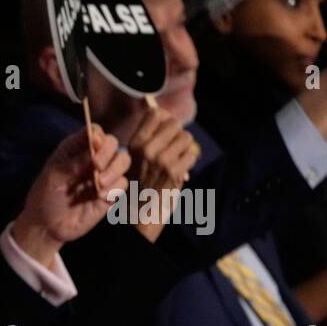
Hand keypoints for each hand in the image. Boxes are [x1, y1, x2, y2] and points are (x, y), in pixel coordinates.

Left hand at [13, 124, 130, 266]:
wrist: (47, 226)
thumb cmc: (46, 196)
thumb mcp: (54, 177)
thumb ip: (75, 162)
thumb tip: (95, 146)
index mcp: (75, 149)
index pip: (94, 132)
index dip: (97, 135)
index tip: (95, 144)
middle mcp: (92, 158)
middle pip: (113, 143)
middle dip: (108, 153)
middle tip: (96, 166)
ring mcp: (103, 175)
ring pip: (123, 160)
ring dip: (114, 169)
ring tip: (99, 184)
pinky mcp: (110, 193)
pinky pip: (122, 184)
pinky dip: (114, 188)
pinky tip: (100, 197)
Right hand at [123, 106, 198, 241]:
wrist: (140, 212)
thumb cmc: (140, 184)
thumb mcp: (135, 158)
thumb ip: (149, 139)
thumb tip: (169, 118)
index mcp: (135, 143)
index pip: (155, 113)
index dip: (165, 119)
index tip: (166, 130)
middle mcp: (146, 149)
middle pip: (174, 124)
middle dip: (177, 135)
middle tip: (172, 149)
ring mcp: (161, 160)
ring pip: (186, 138)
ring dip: (184, 149)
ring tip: (175, 161)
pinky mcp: (174, 171)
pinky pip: (191, 154)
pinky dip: (188, 162)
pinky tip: (178, 170)